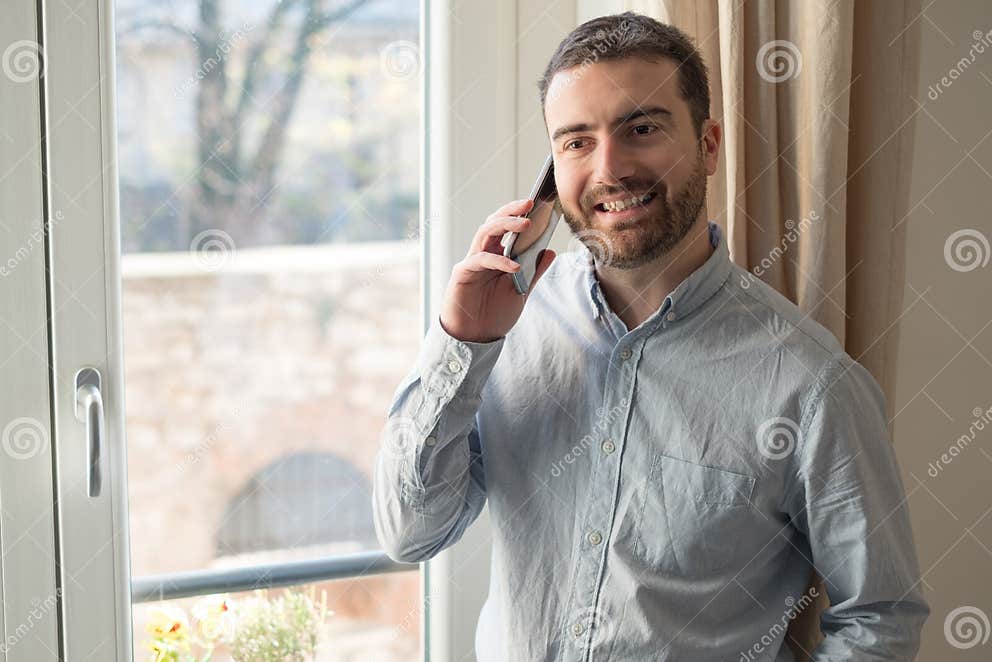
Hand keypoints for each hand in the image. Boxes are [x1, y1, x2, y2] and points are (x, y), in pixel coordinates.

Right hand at [439, 198, 555, 342]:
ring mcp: (472, 262)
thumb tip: (550, 251)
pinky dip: (499, 261)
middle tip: (530, 203)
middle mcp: (483, 255)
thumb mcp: (521, 293)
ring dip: (505, 225)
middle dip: (511, 211)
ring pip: (485, 233)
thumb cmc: (494, 316)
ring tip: (526, 224)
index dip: (519, 214)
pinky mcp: (462, 274)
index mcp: (497, 257)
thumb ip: (533, 272)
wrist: (475, 339)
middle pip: (494, 223)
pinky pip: (480, 260)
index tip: (539, 205)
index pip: (506, 229)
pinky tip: (515, 267)